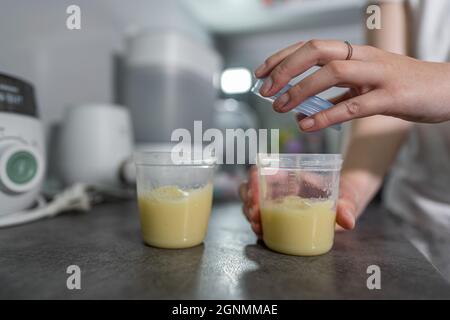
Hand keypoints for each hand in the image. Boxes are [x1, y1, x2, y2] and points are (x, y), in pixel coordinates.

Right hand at [239, 166, 364, 236]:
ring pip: (252, 203)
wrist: (348, 201)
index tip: (257, 194)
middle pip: (252, 188)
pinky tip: (260, 231)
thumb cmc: (345, 191)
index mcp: (292, 175)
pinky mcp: (279, 218)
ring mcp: (277, 202)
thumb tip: (348, 221)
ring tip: (256, 224)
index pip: (265, 171)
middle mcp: (281, 187)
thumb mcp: (349, 195)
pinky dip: (256, 224)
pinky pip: (260, 218)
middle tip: (255, 214)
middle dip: (248, 200)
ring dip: (249, 213)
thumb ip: (347, 205)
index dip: (255, 180)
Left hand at [255, 39, 449, 130]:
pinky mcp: (392, 97)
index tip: (261, 73)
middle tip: (266, 89)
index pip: (312, 47)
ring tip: (280, 107)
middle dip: (287, 68)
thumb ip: (339, 93)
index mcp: (357, 54)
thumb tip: (307, 108)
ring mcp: (379, 76)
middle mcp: (365, 59)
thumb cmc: (405, 87)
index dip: (283, 57)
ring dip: (302, 89)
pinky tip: (307, 125)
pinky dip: (327, 115)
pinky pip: (354, 105)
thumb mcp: (367, 86)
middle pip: (318, 51)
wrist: (448, 90)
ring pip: (333, 72)